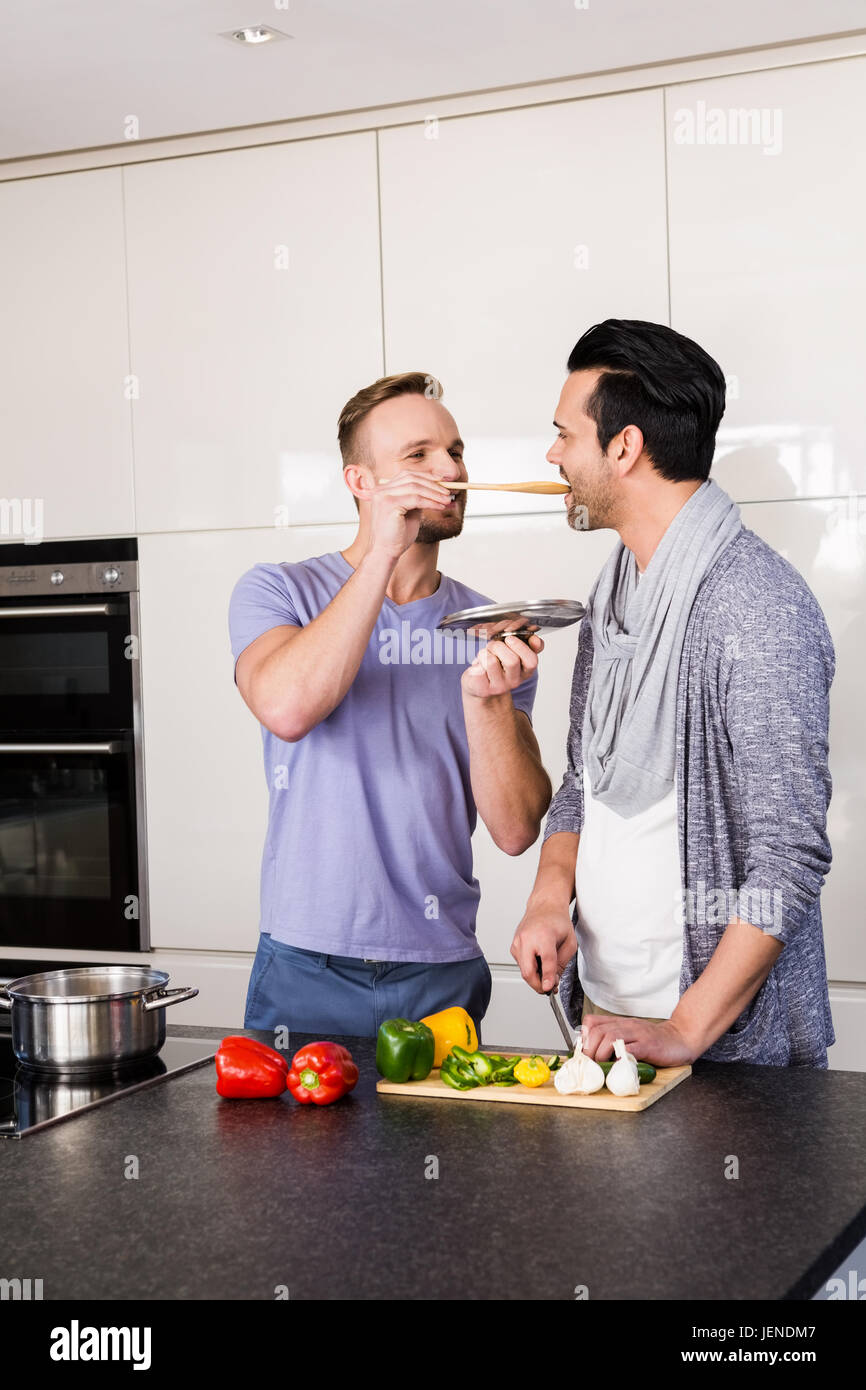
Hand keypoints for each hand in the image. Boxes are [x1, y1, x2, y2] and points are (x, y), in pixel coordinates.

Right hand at [362, 469, 451, 558]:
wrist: (386, 553)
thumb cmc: (398, 536)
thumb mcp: (410, 512)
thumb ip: (418, 499)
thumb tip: (438, 489)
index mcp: (384, 490)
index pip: (407, 475)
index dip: (427, 477)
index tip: (443, 483)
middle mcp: (381, 490)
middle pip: (412, 478)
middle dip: (433, 484)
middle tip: (448, 493)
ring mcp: (384, 496)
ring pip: (415, 487)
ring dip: (434, 493)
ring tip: (447, 500)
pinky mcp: (389, 505)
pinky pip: (416, 499)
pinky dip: (431, 502)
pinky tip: (440, 506)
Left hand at [461, 634, 543, 699]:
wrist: (481, 685)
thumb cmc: (497, 664)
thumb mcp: (514, 652)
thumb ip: (527, 644)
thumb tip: (534, 638)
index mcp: (525, 670)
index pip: (531, 661)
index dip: (521, 647)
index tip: (510, 638)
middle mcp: (515, 681)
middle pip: (512, 661)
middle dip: (498, 646)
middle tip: (493, 645)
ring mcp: (500, 687)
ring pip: (492, 662)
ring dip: (485, 653)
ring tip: (484, 655)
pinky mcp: (484, 690)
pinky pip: (478, 670)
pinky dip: (476, 663)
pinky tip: (478, 666)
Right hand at [510, 901, 576, 992]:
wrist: (544, 907)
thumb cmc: (557, 922)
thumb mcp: (570, 943)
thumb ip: (562, 963)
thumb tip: (552, 981)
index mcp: (544, 935)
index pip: (546, 961)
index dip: (548, 977)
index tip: (548, 988)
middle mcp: (527, 938)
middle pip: (528, 971)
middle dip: (538, 985)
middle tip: (549, 989)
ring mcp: (518, 942)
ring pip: (523, 970)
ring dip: (535, 977)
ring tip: (547, 973)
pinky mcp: (514, 946)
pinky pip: (521, 965)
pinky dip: (530, 968)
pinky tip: (539, 961)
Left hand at [580, 1015, 696, 1066]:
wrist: (681, 1038)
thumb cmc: (656, 1041)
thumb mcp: (632, 1036)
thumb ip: (616, 1042)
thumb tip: (594, 1056)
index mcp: (621, 1023)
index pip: (593, 1022)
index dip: (583, 1037)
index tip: (583, 1052)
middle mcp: (627, 1026)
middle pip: (598, 1030)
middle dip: (589, 1049)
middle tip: (589, 1064)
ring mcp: (638, 1034)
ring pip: (611, 1037)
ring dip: (601, 1053)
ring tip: (601, 1066)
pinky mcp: (649, 1045)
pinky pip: (630, 1049)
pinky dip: (620, 1057)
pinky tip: (618, 1065)